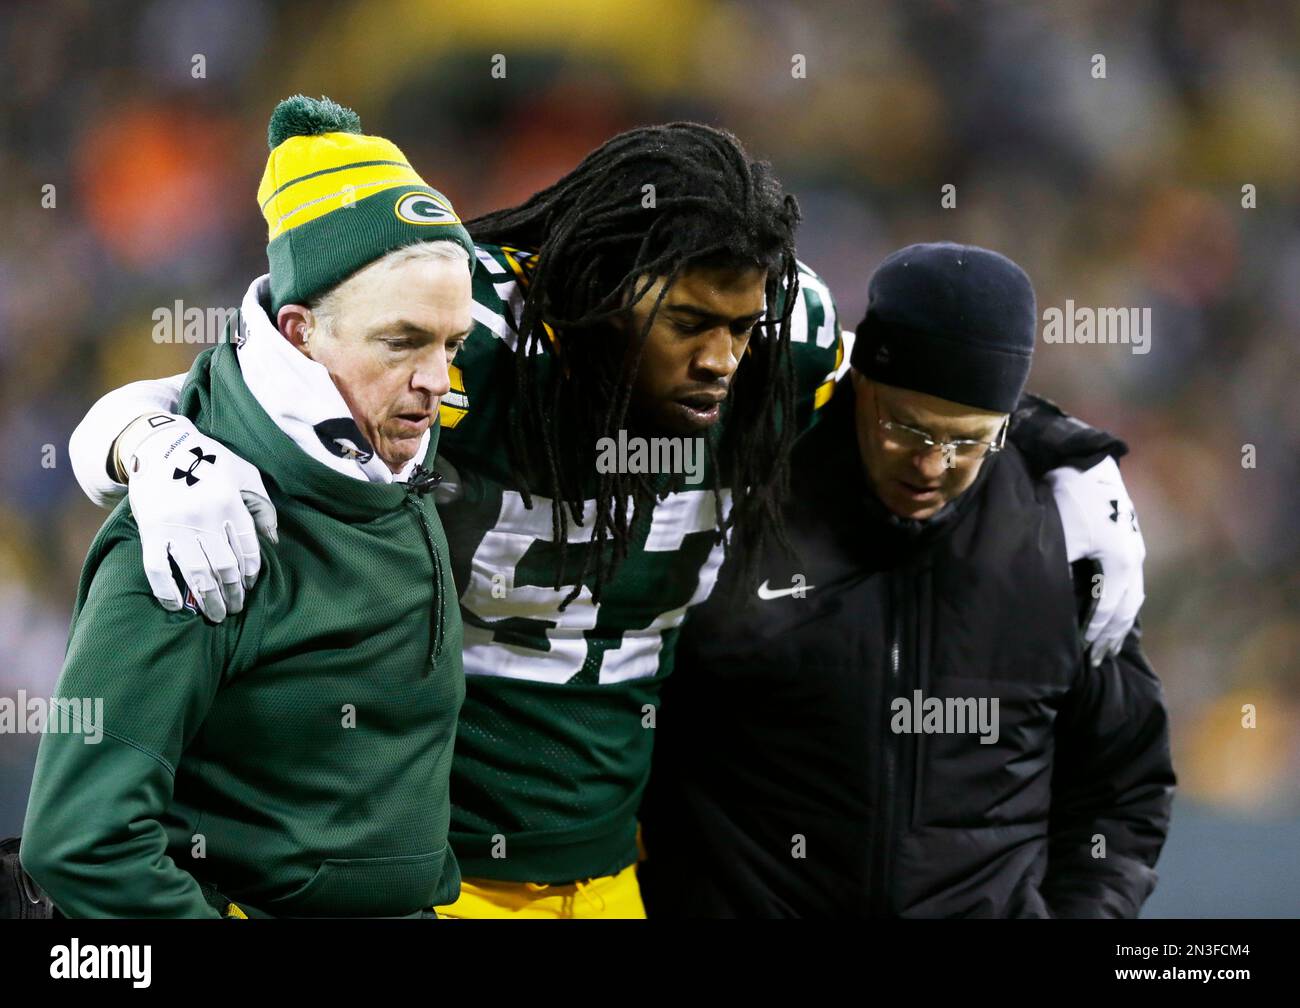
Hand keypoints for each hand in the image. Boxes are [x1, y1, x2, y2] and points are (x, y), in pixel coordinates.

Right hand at [120, 415, 276, 621]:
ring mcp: (176, 527)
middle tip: (237, 608)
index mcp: (230, 503)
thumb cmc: (209, 460)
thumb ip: (262, 505)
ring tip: (218, 614)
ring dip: (210, 600)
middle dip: (233, 593)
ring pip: (197, 574)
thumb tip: (273, 540)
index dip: (251, 573)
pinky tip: (178, 606)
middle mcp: (205, 518)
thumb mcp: (244, 473)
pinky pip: (157, 570)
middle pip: (225, 567)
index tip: (250, 585)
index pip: (247, 549)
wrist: (159, 446)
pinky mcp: (150, 533)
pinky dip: (167, 592)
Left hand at [1045, 456, 1145, 665]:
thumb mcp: (1059, 539)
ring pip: (1133, 593)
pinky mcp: (1128, 535)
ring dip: (1121, 619)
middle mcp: (1133, 556)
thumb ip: (1057, 574)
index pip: (1107, 609)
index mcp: (1119, 561)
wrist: (1083, 458)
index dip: (1095, 634)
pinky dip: (1123, 598)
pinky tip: (1115, 606)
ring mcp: (1135, 544)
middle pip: (1126, 607)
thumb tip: (1050, 605)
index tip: (1084, 655)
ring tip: (1110, 640)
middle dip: (1112, 635)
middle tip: (1099, 658)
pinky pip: (1130, 578)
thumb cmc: (1067, 498)